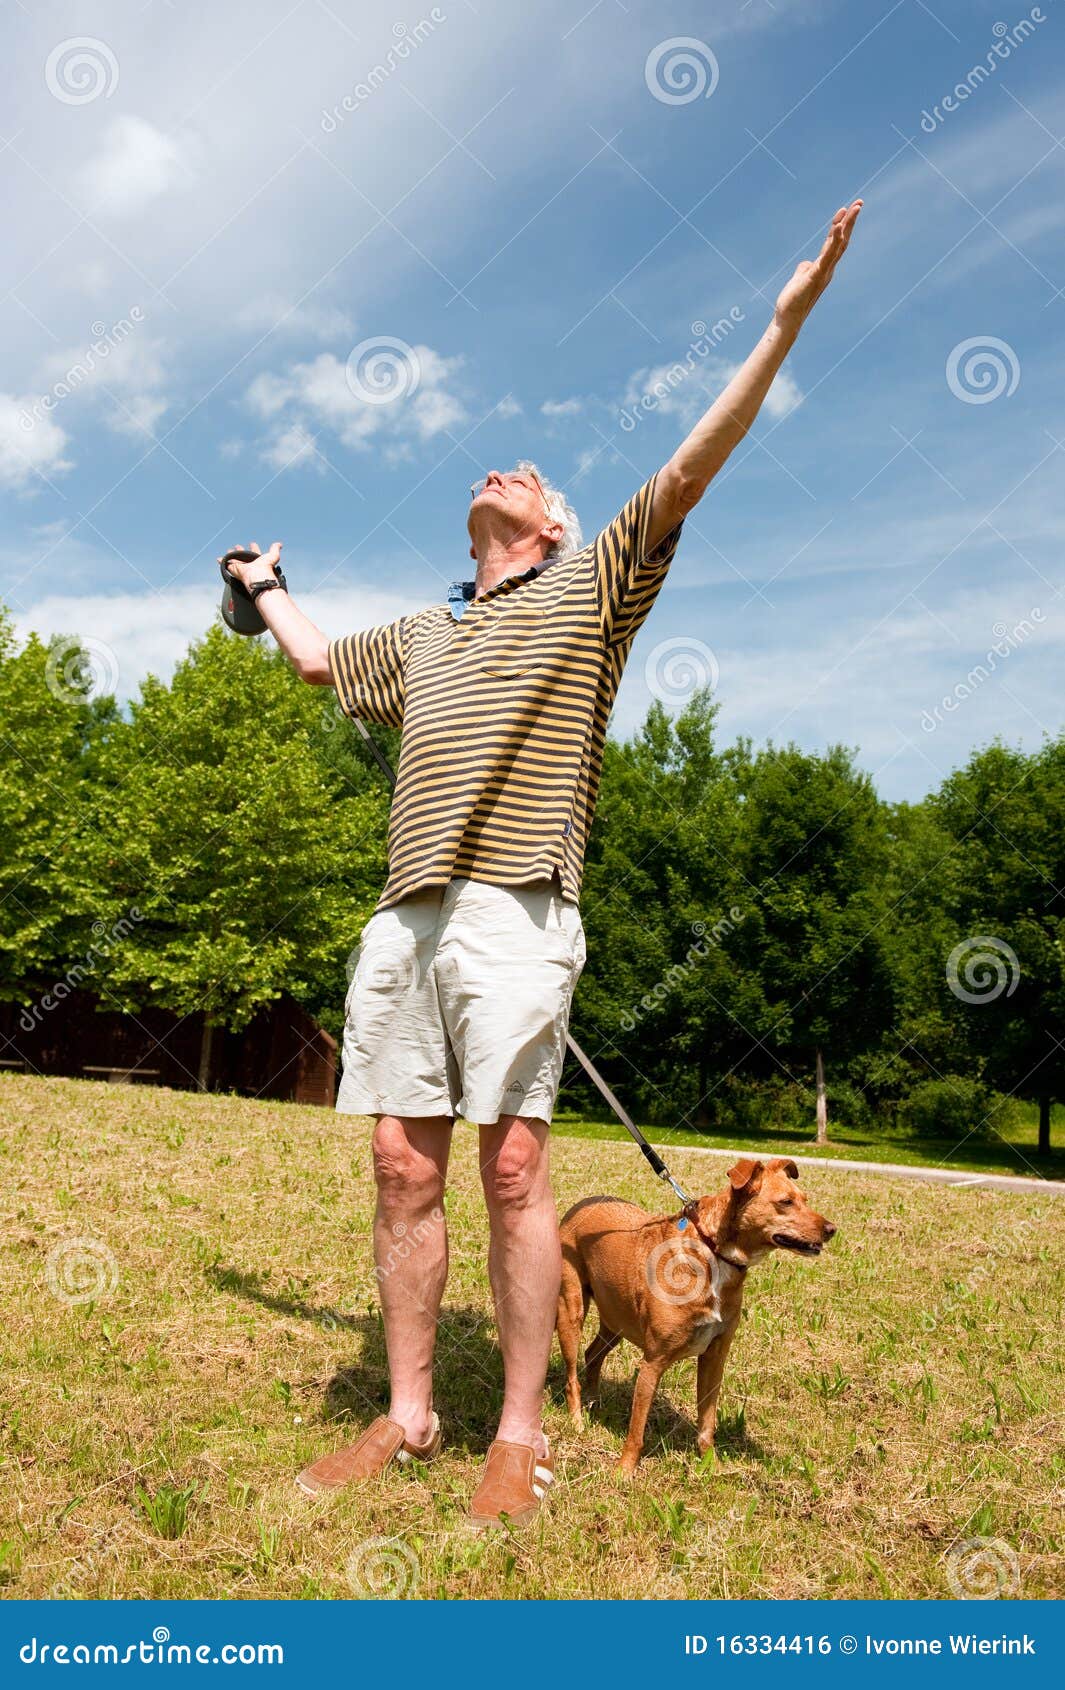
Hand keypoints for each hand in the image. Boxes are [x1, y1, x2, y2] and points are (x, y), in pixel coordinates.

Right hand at [219, 540, 282, 587]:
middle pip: (244, 555)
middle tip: (238, 546)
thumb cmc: (266, 568)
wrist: (257, 576)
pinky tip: (219, 559)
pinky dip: (222, 562)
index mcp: (258, 560)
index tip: (252, 543)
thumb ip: (275, 549)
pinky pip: (227, 565)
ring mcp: (242, 567)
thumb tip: (280, 544)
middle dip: (241, 550)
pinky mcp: (234, 569)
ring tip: (229, 551)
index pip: (256, 552)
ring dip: (232, 555)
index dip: (254, 547)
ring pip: (235, 559)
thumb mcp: (273, 556)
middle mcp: (250, 563)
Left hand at [774, 200, 861, 333]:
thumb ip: (805, 268)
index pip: (835, 242)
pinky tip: (837, 228)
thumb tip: (807, 263)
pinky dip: (833, 242)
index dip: (841, 225)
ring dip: (845, 226)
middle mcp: (828, 268)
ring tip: (852, 209)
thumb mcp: (800, 278)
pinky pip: (827, 256)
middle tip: (859, 203)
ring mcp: (823, 272)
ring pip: (838, 245)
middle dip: (850, 221)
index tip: (846, 209)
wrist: (788, 318)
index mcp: (824, 267)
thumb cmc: (793, 300)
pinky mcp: (815, 276)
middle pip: (842, 240)